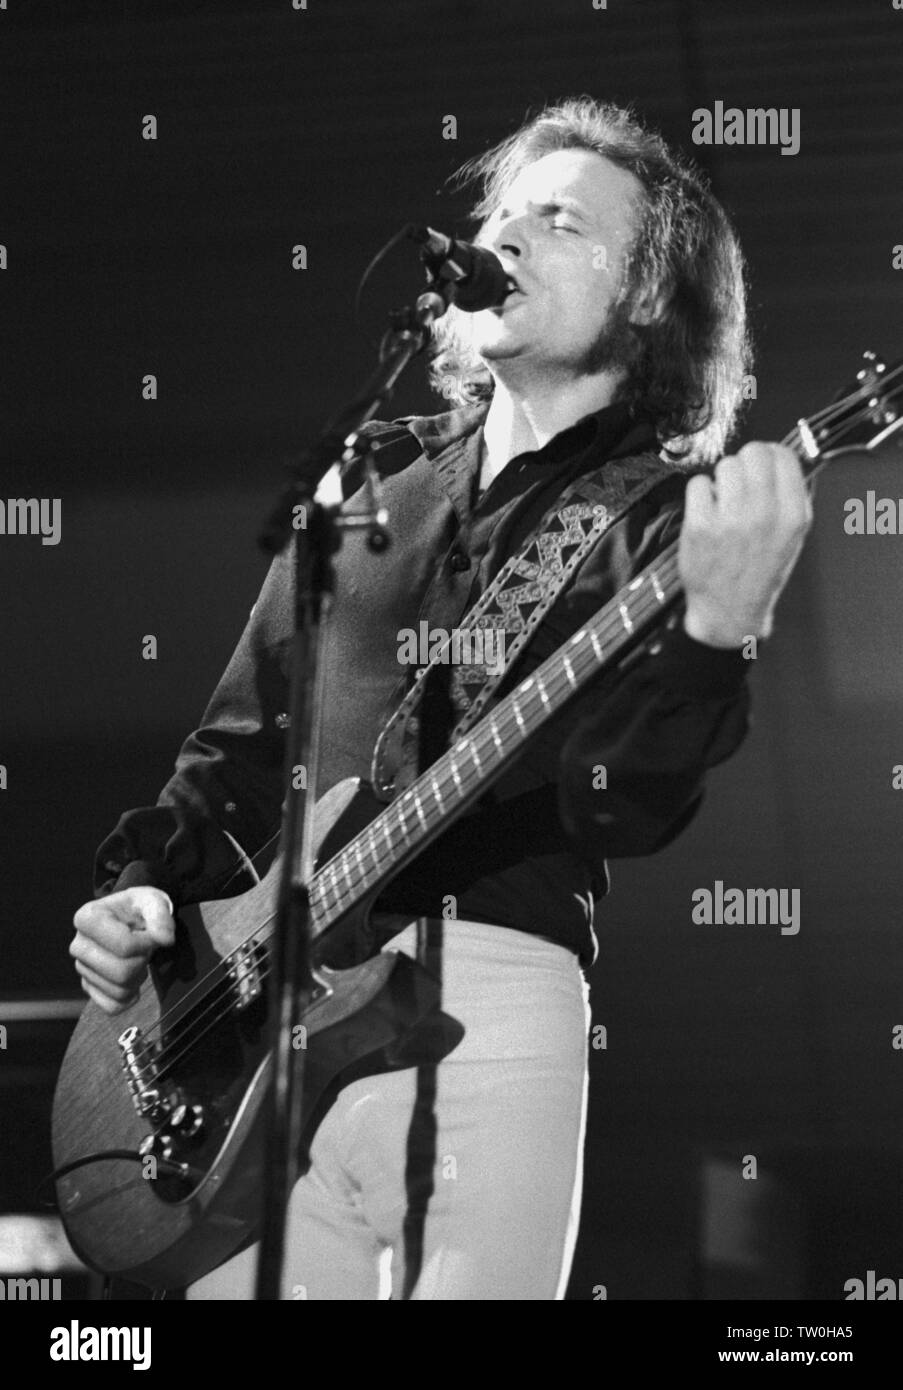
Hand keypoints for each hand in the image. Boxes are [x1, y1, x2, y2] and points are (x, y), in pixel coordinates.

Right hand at [70, 887, 175, 1015]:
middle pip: (121, 971)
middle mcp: (78, 945)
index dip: (147, 943)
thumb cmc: (138, 908)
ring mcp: (82, 968)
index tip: (152, 934)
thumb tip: (165, 939)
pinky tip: (134, 979)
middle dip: (142, 962)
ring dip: (138, 977)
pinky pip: (112, 1006)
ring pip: (118, 990)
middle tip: (145, 948)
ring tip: (138, 959)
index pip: (124, 946)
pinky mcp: (89, 986)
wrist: (130, 918)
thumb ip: (161, 916)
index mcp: (87, 918)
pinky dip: (129, 997)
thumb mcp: (152, 901)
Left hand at [678, 442, 811, 647]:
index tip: (762, 465)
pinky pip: (698, 483)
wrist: (730, 612)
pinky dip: (700, 494)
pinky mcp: (699, 526)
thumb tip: (781, 457)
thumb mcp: (792, 537)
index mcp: (793, 515)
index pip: (784, 456)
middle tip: (739, 483)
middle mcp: (765, 515)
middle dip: (744, 463)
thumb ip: (792, 496)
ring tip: (724, 502)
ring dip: (722, 479)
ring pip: (725, 465)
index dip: (770, 454)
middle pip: (753, 453)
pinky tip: (707, 512)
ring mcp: (731, 520)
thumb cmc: (760, 572)